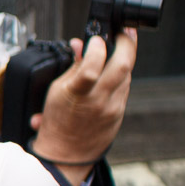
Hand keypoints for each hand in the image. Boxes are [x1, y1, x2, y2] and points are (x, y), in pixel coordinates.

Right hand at [30, 28, 135, 183]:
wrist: (67, 153)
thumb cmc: (57, 122)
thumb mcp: (56, 91)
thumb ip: (73, 66)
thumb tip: (80, 44)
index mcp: (77, 95)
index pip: (92, 65)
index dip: (96, 47)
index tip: (95, 38)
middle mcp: (99, 101)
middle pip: (123, 65)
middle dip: (128, 43)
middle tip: (126, 32)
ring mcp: (113, 107)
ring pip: (126, 74)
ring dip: (123, 59)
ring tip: (116, 50)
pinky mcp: (121, 111)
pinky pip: (125, 87)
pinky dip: (120, 75)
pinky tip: (112, 72)